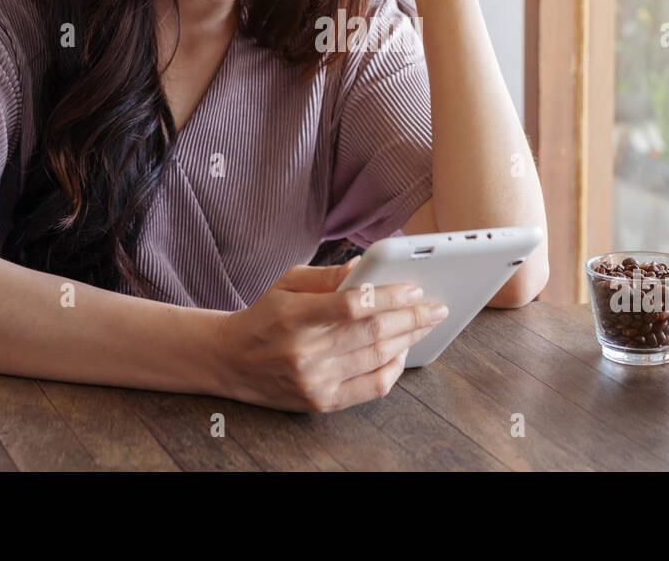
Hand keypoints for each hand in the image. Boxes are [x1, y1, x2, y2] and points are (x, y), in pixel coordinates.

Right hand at [215, 257, 447, 412]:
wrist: (231, 361)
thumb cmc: (265, 315)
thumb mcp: (287, 283)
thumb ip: (328, 275)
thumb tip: (366, 267)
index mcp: (294, 315)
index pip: (351, 306)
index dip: (387, 297)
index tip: (415, 288)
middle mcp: (305, 351)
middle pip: (372, 333)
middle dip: (412, 318)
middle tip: (437, 306)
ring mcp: (315, 380)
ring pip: (376, 358)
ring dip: (409, 339)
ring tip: (426, 324)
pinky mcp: (321, 402)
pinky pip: (371, 387)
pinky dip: (393, 369)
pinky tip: (402, 351)